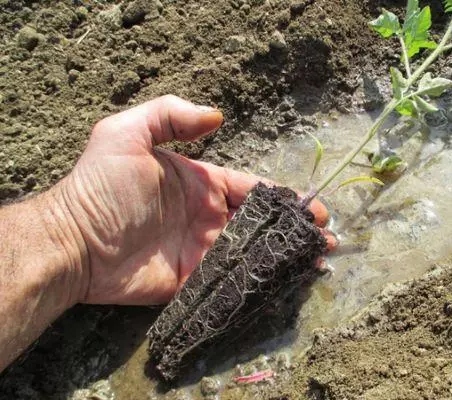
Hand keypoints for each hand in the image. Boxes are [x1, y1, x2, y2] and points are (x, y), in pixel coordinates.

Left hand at [60, 95, 329, 304]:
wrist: (73, 242)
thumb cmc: (102, 186)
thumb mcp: (127, 134)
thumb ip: (170, 116)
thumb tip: (218, 116)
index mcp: (201, 184)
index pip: (251, 189)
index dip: (283, 197)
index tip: (313, 207)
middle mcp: (207, 217)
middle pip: (259, 223)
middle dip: (293, 229)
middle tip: (326, 238)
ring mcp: (201, 251)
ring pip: (251, 252)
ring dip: (284, 256)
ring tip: (317, 261)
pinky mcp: (192, 281)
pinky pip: (230, 280)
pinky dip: (258, 281)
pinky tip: (285, 283)